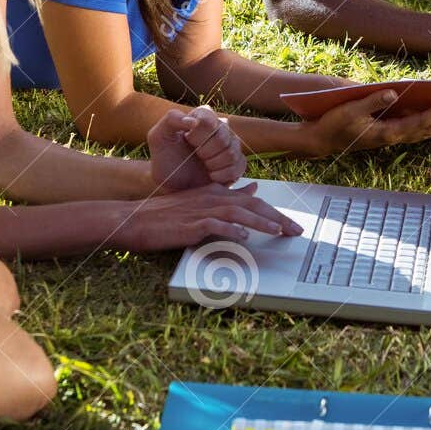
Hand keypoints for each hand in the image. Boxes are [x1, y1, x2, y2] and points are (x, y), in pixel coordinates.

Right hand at [101, 182, 302, 250]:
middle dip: (276, 217)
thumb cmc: (166, 215)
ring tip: (278, 231)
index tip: (291, 224)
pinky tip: (244, 238)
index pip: (252, 201)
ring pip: (238, 212)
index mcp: (215, 192)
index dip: (274, 212)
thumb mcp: (200, 202)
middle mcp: (211, 197)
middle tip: (296, 230)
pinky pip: (215, 225)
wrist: (134, 220)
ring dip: (260, 222)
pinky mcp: (189, 224)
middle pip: (251, 205)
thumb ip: (227, 197)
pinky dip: (232, 230)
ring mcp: (200, 210)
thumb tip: (253, 191)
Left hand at [149, 106, 244, 191]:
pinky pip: (239, 166)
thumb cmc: (164, 158)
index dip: (198, 135)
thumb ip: (171, 120)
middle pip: (223, 136)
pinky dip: (222, 175)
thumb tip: (193, 121)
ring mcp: (231, 145)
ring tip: (203, 166)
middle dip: (205, 152)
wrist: (172, 183)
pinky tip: (211, 176)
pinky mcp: (238, 163)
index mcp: (202, 116)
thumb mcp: (158, 137)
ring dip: (213, 164)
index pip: (209, 120)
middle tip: (195, 156)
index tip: (187, 141)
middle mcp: (221, 128)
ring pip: (232, 152)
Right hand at [304, 91, 430, 155]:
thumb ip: (373, 100)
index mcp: (388, 131)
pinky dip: (430, 129)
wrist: (323, 140)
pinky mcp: (388, 135)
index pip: (420, 121)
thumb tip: (394, 93)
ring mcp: (391, 137)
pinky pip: (415, 132)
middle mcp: (394, 136)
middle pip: (428, 128)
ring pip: (425, 131)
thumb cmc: (335, 123)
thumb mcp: (351, 109)